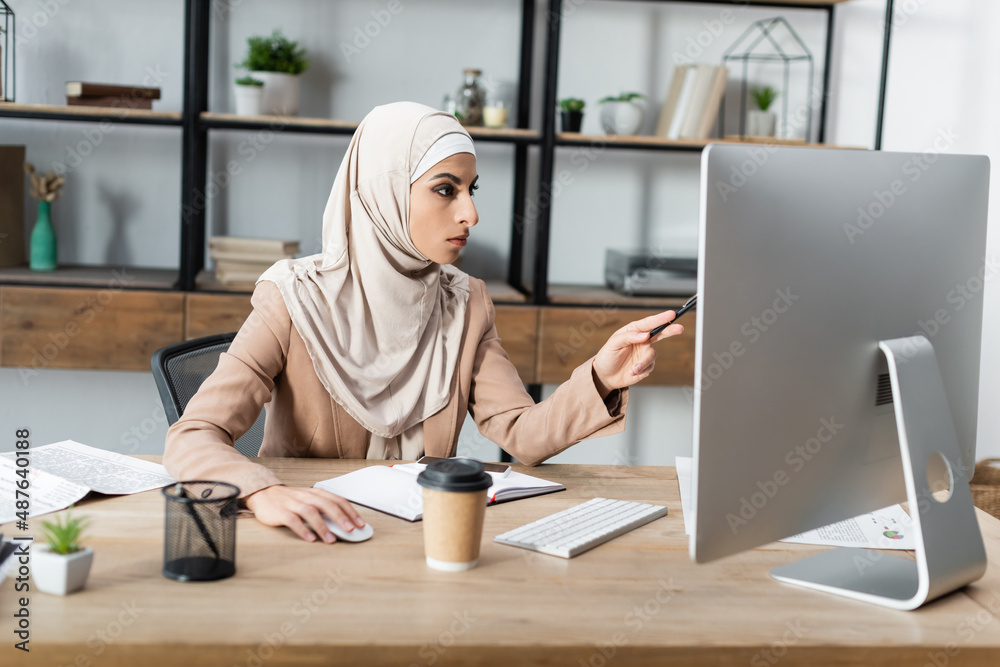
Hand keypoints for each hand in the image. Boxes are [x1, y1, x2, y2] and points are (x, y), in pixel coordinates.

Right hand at [243, 485, 365, 542]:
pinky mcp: (281, 512)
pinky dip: (303, 530)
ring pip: (311, 512)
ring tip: (331, 540)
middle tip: (351, 530)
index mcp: (316, 493)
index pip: (338, 500)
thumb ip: (324, 509)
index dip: (350, 512)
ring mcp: (293, 504)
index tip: (360, 524)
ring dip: (323, 526)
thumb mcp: (309, 500)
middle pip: (327, 505)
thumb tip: (344, 524)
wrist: (263, 493)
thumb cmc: (290, 499)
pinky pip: (293, 521)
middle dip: (340, 517)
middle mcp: (306, 496)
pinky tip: (311, 539)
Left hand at [592, 310, 684, 394]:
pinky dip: (641, 369)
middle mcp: (642, 340)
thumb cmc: (608, 356)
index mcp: (634, 330)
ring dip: (643, 362)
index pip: (649, 323)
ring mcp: (645, 352)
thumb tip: (645, 335)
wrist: (606, 375)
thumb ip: (629, 336)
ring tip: (633, 368)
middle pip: (659, 333)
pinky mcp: (647, 365)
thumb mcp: (614, 344)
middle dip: (670, 330)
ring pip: (652, 354)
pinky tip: (632, 371)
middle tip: (679, 328)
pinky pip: (650, 366)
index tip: (671, 314)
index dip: (660, 318)